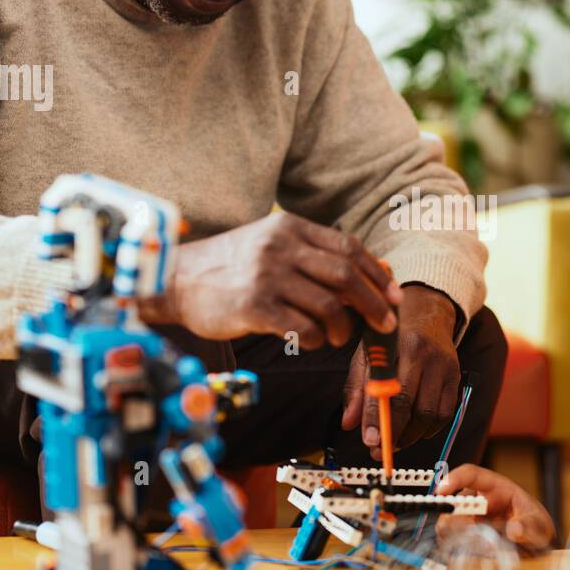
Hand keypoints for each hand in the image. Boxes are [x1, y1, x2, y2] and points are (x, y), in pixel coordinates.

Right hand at [139, 213, 401, 346]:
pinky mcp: (254, 307)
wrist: (176, 280)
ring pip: (328, 305)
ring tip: (340, 336)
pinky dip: (317, 339)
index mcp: (289, 228)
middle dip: (374, 302)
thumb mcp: (272, 246)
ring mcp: (266, 277)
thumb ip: (316, 255)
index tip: (393, 294)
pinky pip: (303, 328)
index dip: (377, 272)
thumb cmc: (231, 266)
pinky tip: (313, 341)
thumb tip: (373, 271)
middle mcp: (279, 248)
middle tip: (385, 322)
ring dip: (343, 327)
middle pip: (346, 275)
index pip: (348, 247)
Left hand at [340, 284, 458, 458]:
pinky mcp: (456, 376)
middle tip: (379, 451)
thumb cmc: (392, 335)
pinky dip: (429, 429)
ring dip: (411, 435)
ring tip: (395, 441)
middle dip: (394, 434)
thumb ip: (356, 388)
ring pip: (430, 414)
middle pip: (410, 405)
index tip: (371, 442)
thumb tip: (350, 424)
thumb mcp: (367, 352)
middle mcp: (424, 354)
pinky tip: (415, 430)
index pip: (388, 388)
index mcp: (398, 344)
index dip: (378, 418)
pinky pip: (446, 413)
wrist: (428, 312)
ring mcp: (444, 366)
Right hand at [434, 464, 555, 549]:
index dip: (453, 479)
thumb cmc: (536, 528)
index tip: (441, 492)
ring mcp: (471, 520)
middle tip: (463, 531)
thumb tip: (515, 529)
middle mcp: (479, 502)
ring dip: (456, 536)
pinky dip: (458, 549)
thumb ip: (529, 527)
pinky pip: (453, 541)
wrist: (536, 548)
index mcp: (496, 488)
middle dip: (451, 516)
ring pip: (449, 524)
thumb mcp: (539, 525)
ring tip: (481, 547)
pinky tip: (478, 554)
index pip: (470, 474)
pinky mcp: (468, 538)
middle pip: (453, 502)